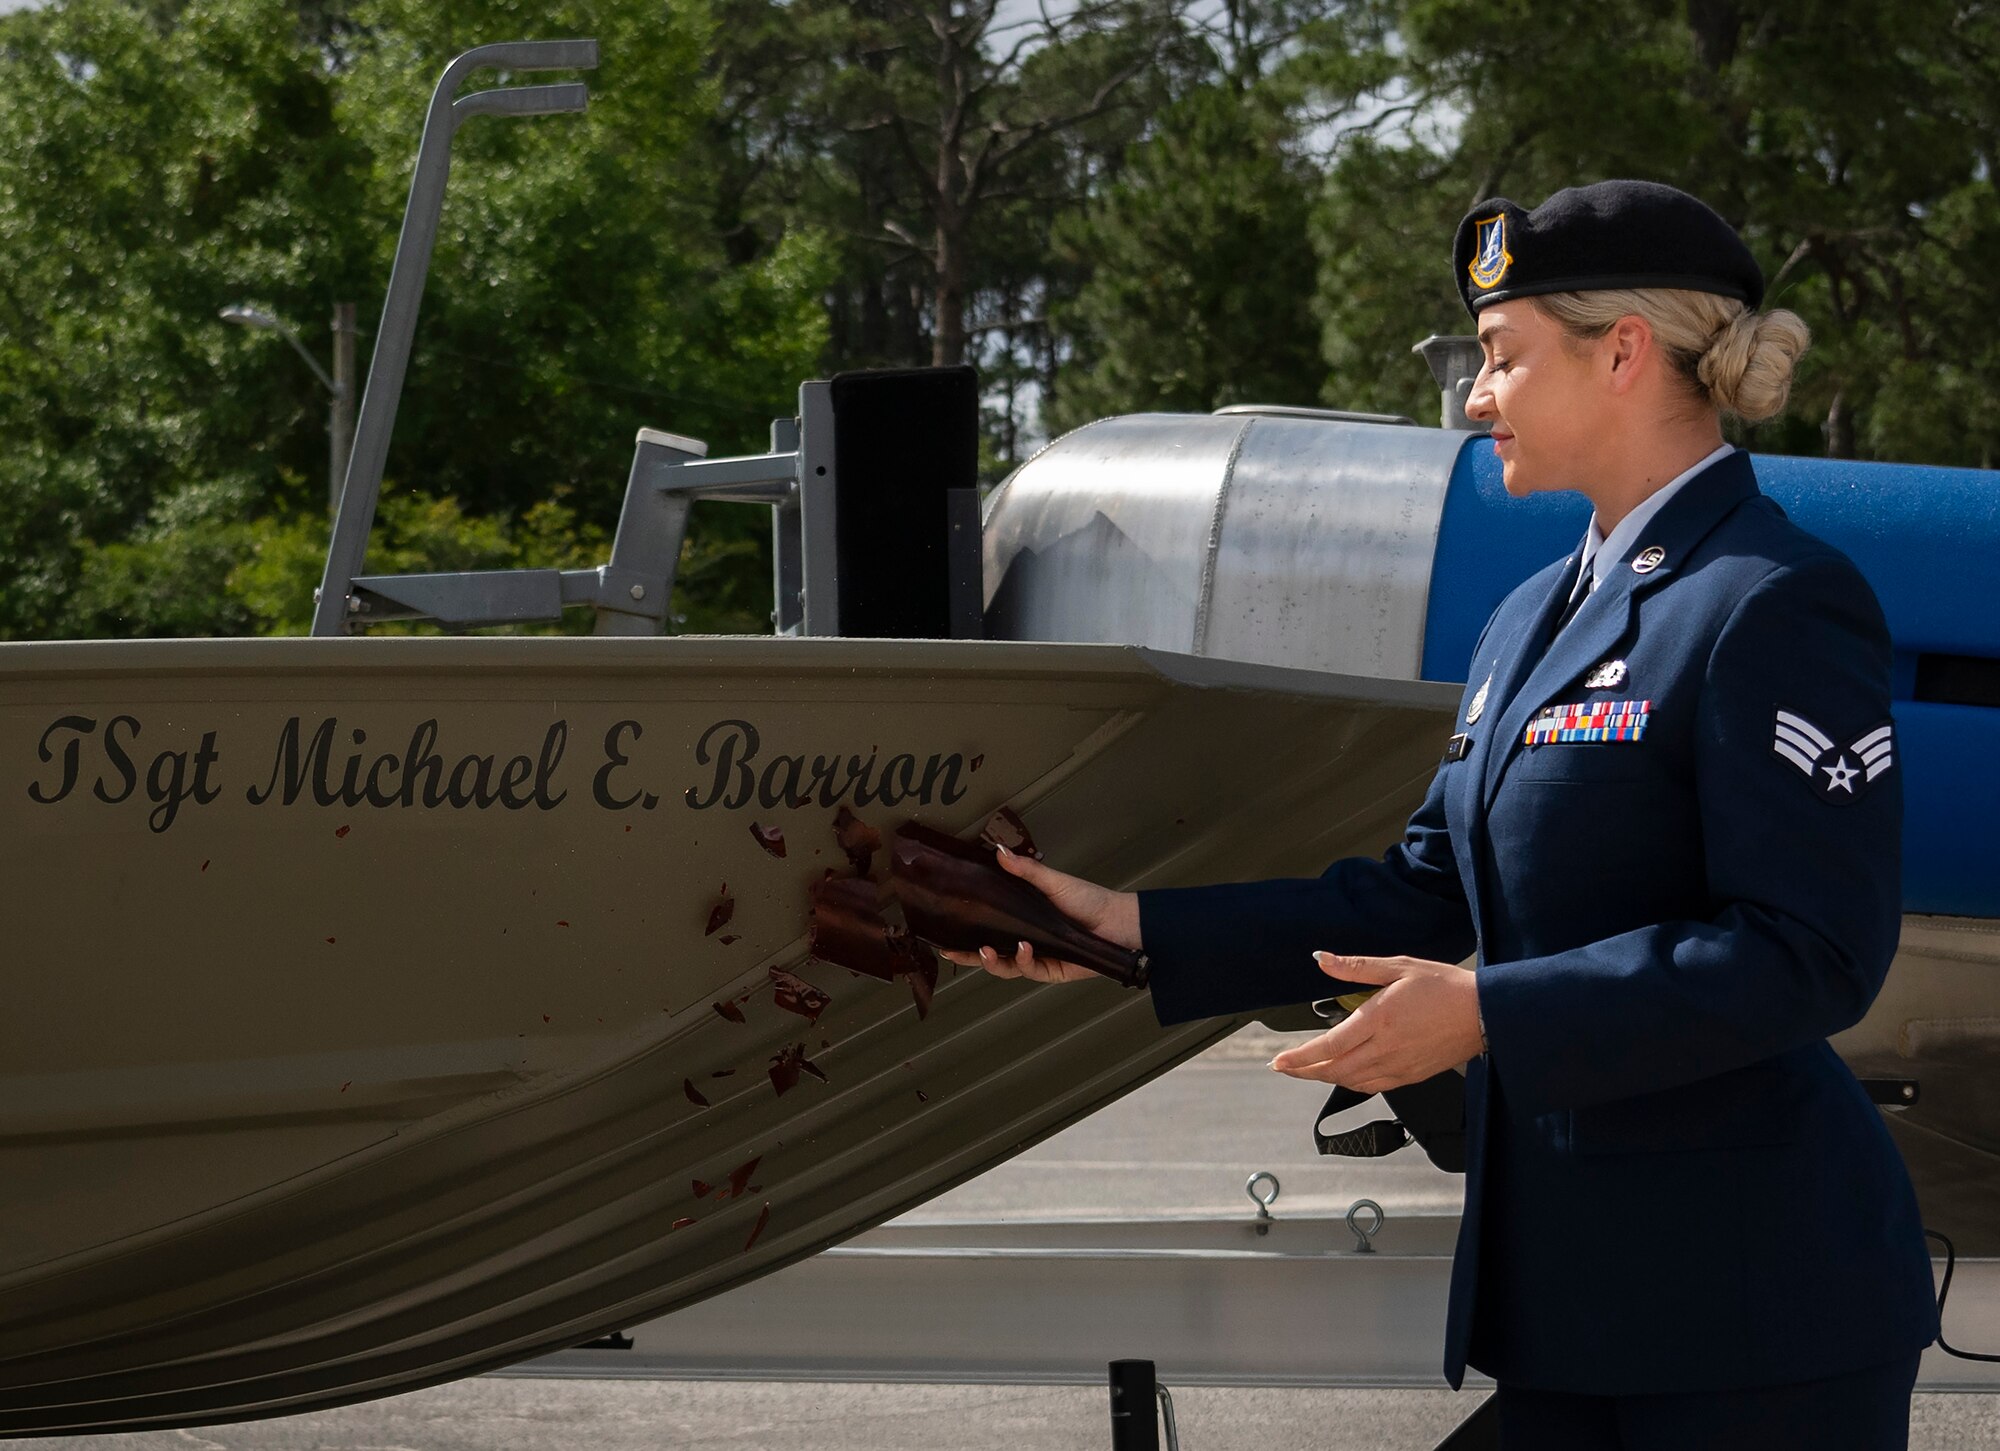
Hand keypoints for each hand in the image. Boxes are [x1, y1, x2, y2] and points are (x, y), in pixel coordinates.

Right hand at [936, 846, 1138, 984]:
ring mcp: (1037, 957)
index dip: (967, 933)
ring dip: (993, 962)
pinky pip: (1030, 971)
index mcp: (1022, 919)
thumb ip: (1025, 871)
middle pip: (991, 953)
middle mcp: (1026, 940)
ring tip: (987, 951)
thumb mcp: (1052, 881)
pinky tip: (1025, 950)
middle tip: (953, 950)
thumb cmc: (1089, 901)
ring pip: (1006, 967)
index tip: (946, 933)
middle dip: (970, 955)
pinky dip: (1024, 962)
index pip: (989, 927)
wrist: (1118, 923)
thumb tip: (999, 852)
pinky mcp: (1051, 971)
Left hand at [1269, 951, 1483, 1091]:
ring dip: (1324, 1078)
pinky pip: (1372, 1086)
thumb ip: (1355, 967)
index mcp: (1379, 1019)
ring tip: (1306, 1070)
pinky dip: (1350, 1083)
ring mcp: (1399, 1066)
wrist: (1484, 1013)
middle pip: (1334, 1070)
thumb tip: (1322, 959)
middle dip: (1303, 1071)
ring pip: (1351, 1081)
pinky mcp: (1411, 1076)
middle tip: (1282, 1067)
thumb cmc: (1443, 986)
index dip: (1300, 1057)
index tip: (1278, 1060)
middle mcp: (1385, 1048)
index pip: (1329, 1046)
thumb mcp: (1398, 966)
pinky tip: (1343, 1075)